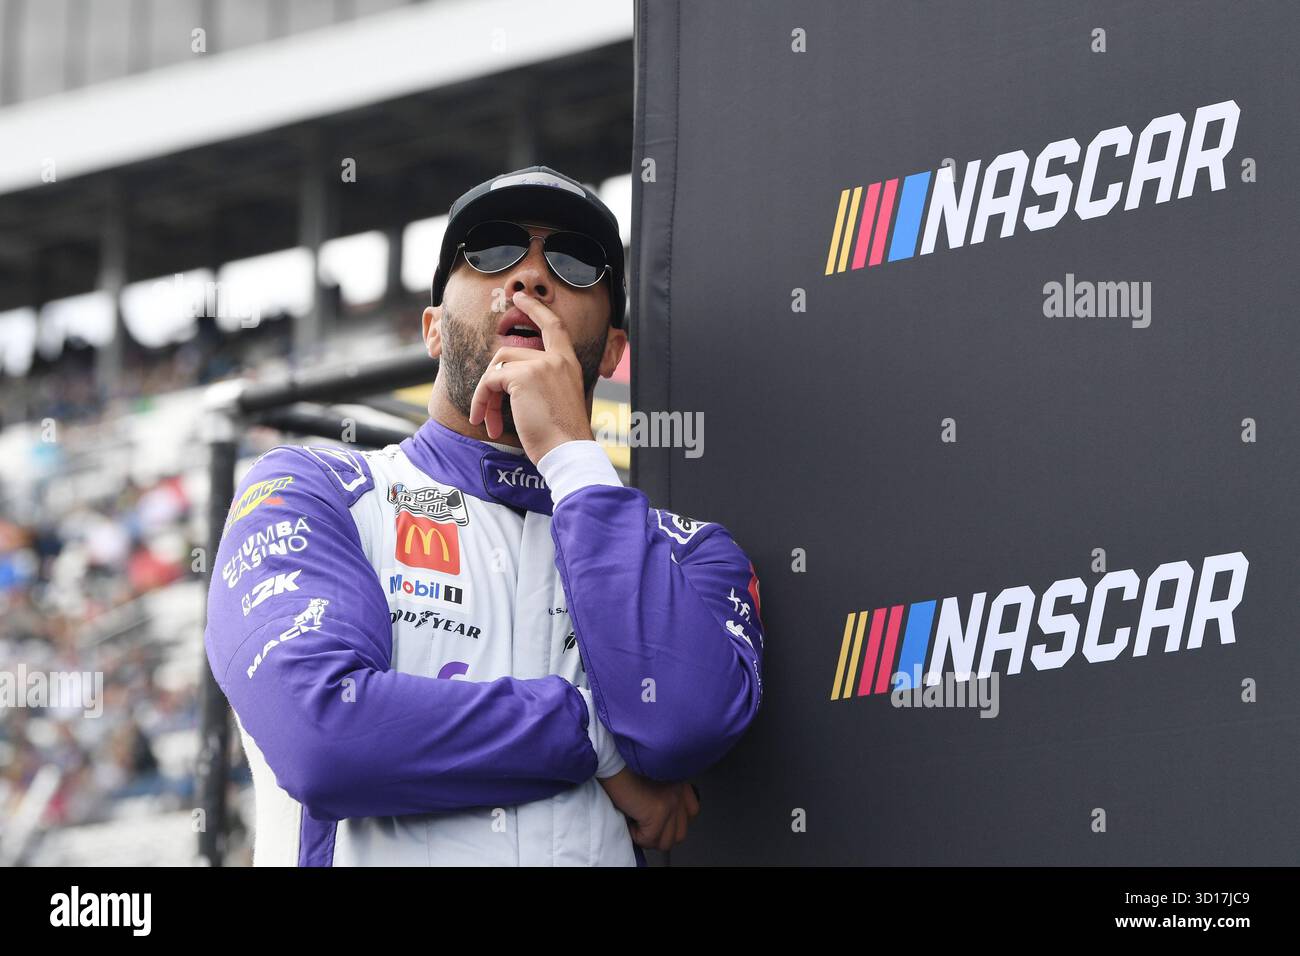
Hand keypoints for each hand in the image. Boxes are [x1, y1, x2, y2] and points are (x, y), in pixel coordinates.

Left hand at [468, 290, 593, 463]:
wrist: (568, 451)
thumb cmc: (562, 436)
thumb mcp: (558, 401)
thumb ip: (542, 384)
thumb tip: (506, 380)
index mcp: (569, 364)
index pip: (554, 326)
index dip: (536, 310)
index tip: (521, 298)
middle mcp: (557, 359)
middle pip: (509, 353)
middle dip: (491, 382)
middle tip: (487, 411)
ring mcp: (541, 365)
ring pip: (497, 367)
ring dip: (485, 395)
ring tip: (488, 420)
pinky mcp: (523, 377)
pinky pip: (490, 381)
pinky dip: (481, 400)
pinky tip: (487, 422)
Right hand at [599, 768, 700, 850]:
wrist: (614, 759)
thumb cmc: (625, 767)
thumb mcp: (653, 778)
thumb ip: (663, 793)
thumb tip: (657, 820)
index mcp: (680, 782)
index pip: (691, 813)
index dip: (672, 822)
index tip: (655, 819)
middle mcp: (680, 793)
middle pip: (680, 834)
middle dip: (660, 835)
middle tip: (643, 826)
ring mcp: (672, 803)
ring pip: (666, 842)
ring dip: (649, 838)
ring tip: (636, 824)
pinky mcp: (658, 812)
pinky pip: (649, 839)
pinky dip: (636, 836)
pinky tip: (629, 822)